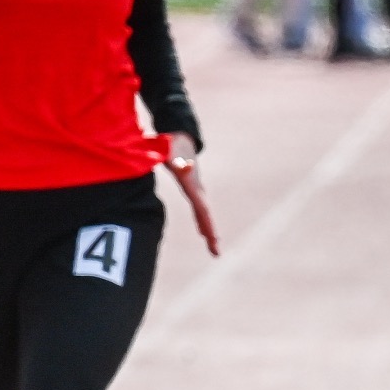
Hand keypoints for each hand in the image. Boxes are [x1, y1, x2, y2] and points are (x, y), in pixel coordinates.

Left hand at [162, 134, 219, 255]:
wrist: (180, 136)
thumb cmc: (173, 145)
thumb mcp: (172, 152)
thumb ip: (178, 161)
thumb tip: (184, 165)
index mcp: (193, 185)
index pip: (202, 209)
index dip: (207, 225)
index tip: (212, 239)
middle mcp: (198, 190)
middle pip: (206, 215)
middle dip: (211, 234)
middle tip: (216, 253)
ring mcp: (196, 190)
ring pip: (204, 214)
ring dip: (208, 230)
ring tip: (213, 248)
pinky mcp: (192, 189)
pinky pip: (199, 210)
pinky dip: (202, 222)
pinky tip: (202, 231)